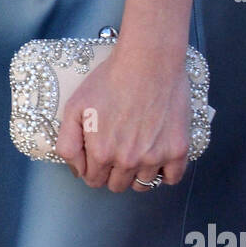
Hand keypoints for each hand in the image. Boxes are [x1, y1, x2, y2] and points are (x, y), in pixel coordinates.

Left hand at [54, 48, 190, 192]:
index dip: (92, 167)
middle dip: (112, 171)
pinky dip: (164, 172)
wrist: (147, 61)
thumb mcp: (74, 106)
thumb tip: (76, 170)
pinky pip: (171, 178)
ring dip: (136, 172)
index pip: (93, 180)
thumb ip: (68, 143)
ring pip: (142, 184)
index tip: (97, 153)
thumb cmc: (110, 79)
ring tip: (135, 146)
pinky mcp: (177, 150)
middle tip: (115, 146)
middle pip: (117, 185)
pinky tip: (156, 153)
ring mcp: (155, 158)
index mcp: (102, 152)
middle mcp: (128, 161)